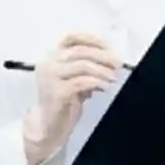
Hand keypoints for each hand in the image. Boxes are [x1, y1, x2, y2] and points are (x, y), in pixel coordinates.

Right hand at [22, 33, 124, 164]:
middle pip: (79, 51)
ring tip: (113, 77)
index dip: (91, 40)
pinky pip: (82, 82)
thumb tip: (109, 60)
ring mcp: (50, 77)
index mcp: (51, 57)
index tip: (108, 47)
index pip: (70, 38)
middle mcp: (48, 63)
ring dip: (102, 70)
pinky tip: (105, 87)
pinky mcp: (57, 92)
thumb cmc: (62, 102)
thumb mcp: (74, 80)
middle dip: (102, 56)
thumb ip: (85, 68)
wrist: (47, 125)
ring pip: (82, 65)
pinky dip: (97, 82)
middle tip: (117, 63)